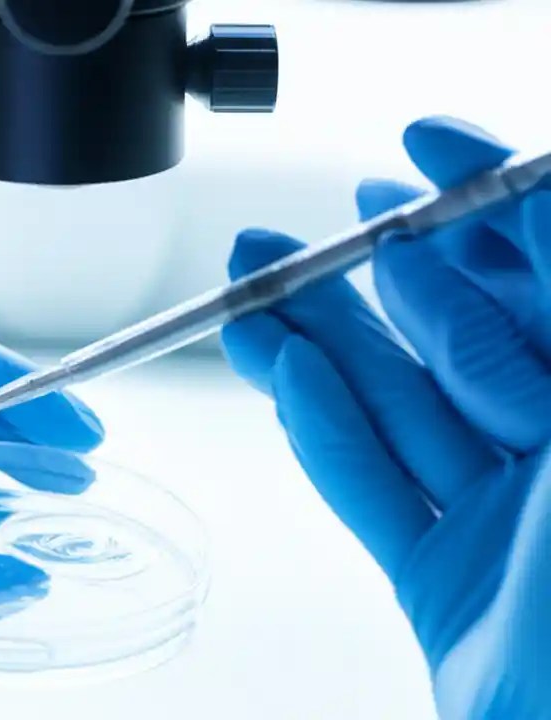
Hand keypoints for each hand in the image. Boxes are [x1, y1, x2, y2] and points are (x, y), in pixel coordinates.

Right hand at [222, 116, 550, 718]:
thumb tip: (540, 188)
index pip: (545, 270)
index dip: (483, 197)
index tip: (421, 146)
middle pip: (450, 340)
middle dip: (361, 279)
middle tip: (283, 237)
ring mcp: (501, 521)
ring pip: (396, 412)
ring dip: (316, 349)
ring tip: (244, 297)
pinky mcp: (443, 581)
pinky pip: (375, 494)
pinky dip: (324, 436)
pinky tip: (284, 378)